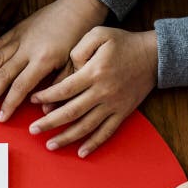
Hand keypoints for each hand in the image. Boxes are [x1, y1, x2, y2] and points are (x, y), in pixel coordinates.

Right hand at [0, 0, 106, 121]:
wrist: (79, 6)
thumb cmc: (80, 37)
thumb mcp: (75, 65)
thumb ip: (60, 88)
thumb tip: (46, 112)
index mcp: (43, 59)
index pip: (20, 86)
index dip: (8, 103)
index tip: (0, 118)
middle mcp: (27, 48)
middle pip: (2, 75)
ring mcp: (20, 37)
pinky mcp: (17, 28)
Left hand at [28, 27, 156, 156]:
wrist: (154, 56)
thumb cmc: (123, 43)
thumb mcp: (100, 34)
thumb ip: (79, 48)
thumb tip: (69, 68)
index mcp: (94, 72)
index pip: (64, 90)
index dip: (46, 97)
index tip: (33, 101)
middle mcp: (102, 92)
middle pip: (71, 112)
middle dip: (49, 123)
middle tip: (33, 130)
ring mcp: (113, 105)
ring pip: (86, 126)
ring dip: (66, 138)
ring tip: (50, 145)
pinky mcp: (122, 113)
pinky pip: (106, 132)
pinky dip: (93, 144)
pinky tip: (81, 152)